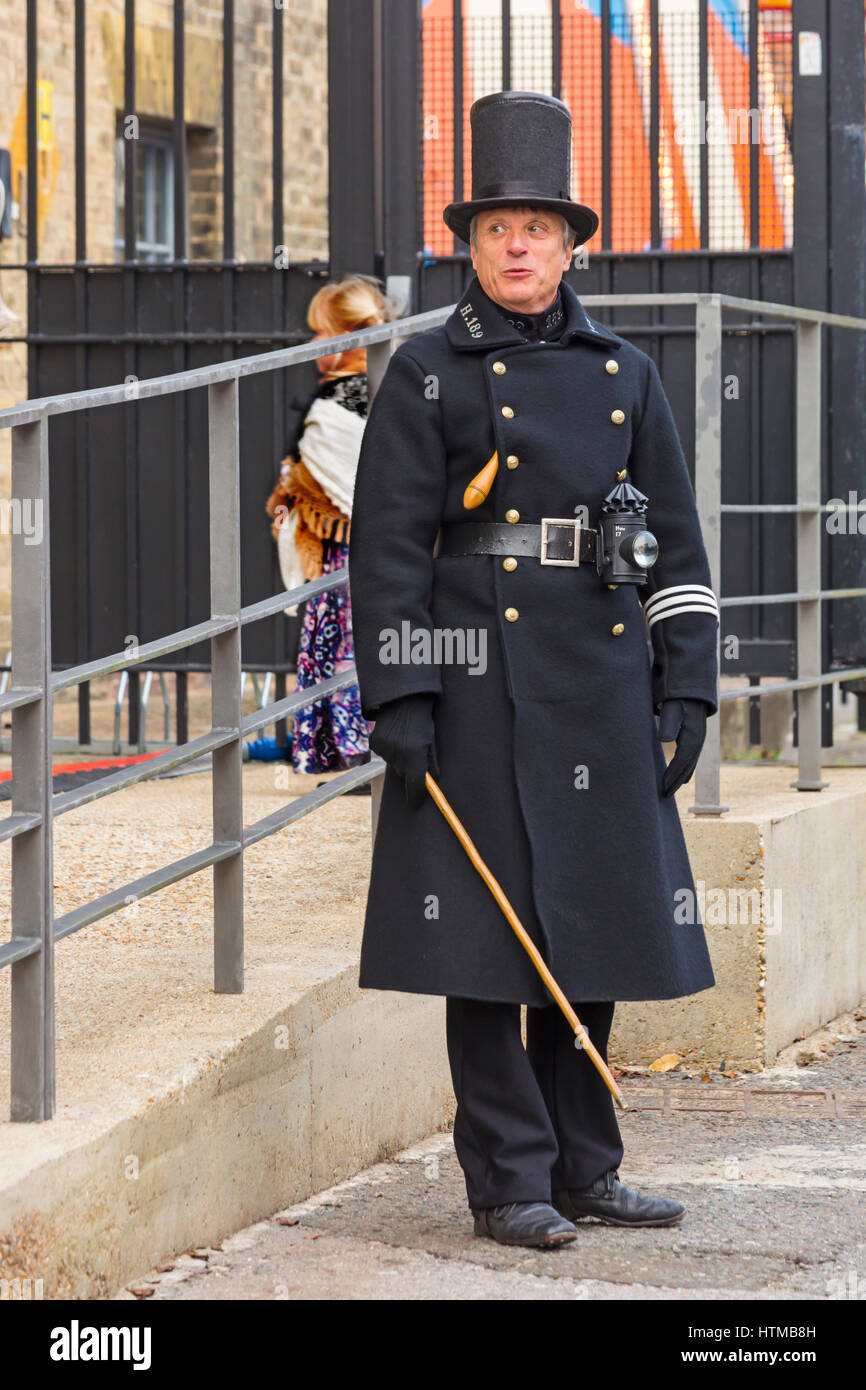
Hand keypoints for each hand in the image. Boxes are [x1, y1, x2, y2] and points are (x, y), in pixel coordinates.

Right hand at [369, 692, 438, 808]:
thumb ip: (432, 763)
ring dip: (399, 757)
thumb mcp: (431, 741)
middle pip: (404, 774)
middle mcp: (398, 756)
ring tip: (404, 739)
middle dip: (410, 769)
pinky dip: (389, 749)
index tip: (416, 802)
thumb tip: (434, 781)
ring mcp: (384, 750)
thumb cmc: (422, 720)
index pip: (415, 785)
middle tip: (414, 752)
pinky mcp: (374, 744)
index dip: (416, 795)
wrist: (403, 699)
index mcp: (415, 756)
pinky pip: (383, 754)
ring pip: (393, 763)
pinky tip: (393, 736)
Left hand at [657, 698, 708, 796]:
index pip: (682, 760)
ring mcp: (698, 738)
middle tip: (664, 796)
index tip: (662, 787)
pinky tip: (682, 778)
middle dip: (676, 781)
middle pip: (688, 765)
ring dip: (680, 777)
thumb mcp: (671, 707)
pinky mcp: (695, 735)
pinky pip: (690, 757)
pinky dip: (685, 769)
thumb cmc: (678, 695)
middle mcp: (698, 739)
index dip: (672, 774)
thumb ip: (668, 722)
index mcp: (693, 735)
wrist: (691, 684)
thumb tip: (664, 740)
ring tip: (670, 790)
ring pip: (690, 763)